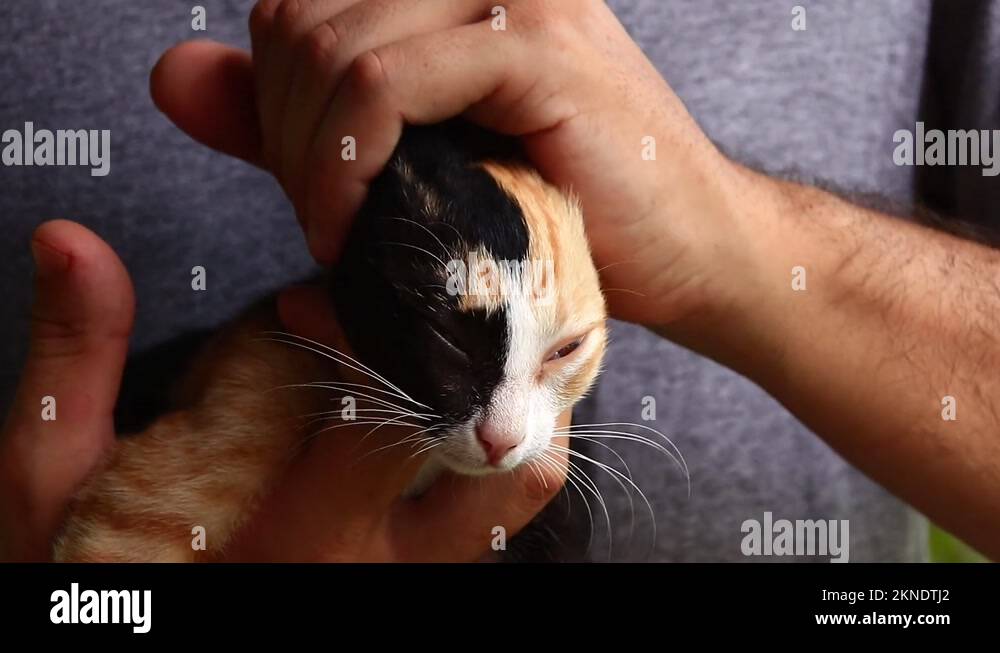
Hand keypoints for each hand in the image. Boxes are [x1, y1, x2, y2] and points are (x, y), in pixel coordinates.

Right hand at [0, 222, 565, 561]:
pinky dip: (495, 444)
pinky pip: (500, 509)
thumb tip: (71, 242)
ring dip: (509, 406)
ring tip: (446, 349)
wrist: (147, 639)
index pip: (395, 419)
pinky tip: (447, 402)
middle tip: (416, 312)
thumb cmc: (104, 575)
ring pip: (523, 487)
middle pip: (505, 460)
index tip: (309, 303)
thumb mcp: (59, 484)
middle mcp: (385, 567)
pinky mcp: (428, 578)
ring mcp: (418, 578)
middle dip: (475, 363)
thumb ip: (80, 367)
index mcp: (300, 539)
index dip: (369, 336)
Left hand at [151, 0, 744, 326]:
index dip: (272, 100)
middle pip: (296, 18)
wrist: (686, 254)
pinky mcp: (536, 43)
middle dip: (282, 138)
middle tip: (328, 220)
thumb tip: (176, 75)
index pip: (295, 4)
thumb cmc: (559, 215)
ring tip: (342, 234)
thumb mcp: (408, 166)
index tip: (312, 187)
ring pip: (329, 48)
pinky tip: (351, 225)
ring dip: (308, 161)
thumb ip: (295, 114)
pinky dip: (343, 164)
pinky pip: (382, 84)